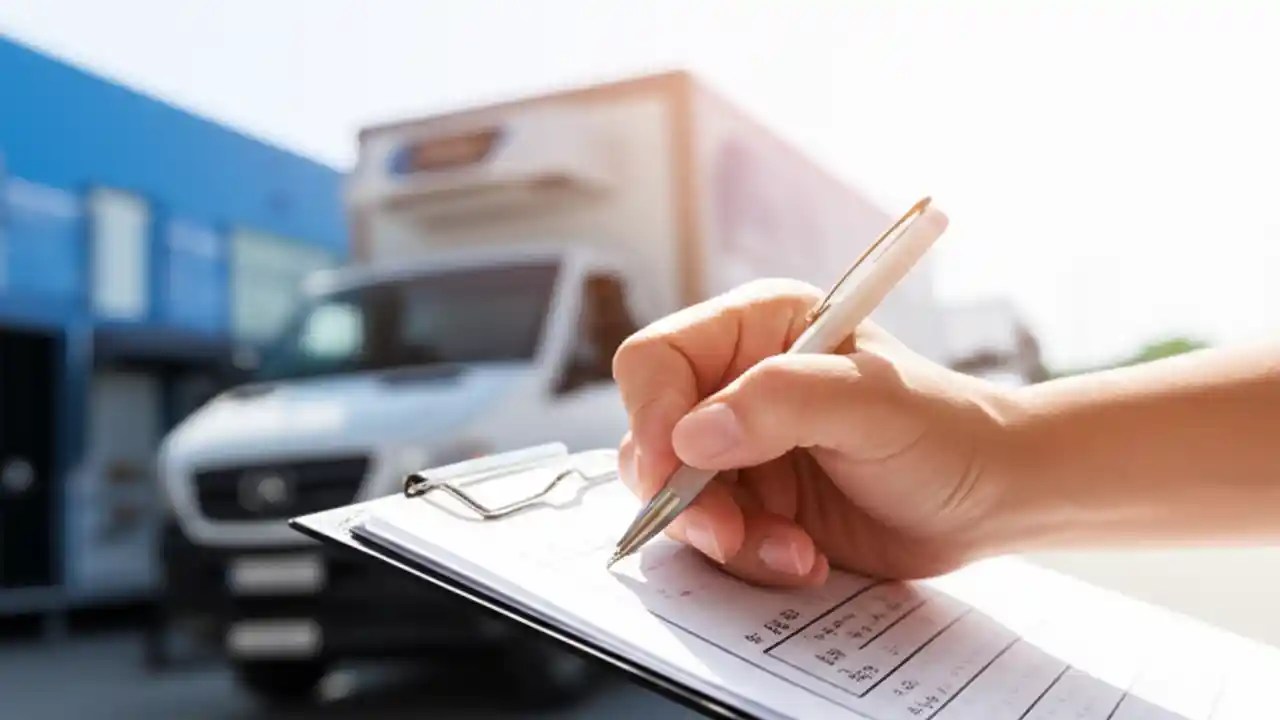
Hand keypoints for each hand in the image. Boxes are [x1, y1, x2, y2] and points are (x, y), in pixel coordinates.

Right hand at [613, 279, 1021, 586]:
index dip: (650, 415)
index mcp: (753, 329)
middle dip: (686, 496)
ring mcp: (739, 449)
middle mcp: (733, 384)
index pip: (656, 361)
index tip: (669, 470)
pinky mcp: (751, 504)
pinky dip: (751, 559)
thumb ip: (778, 403)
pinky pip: (713, 540)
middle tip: (730, 532)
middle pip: (651, 439)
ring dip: (728, 537)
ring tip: (795, 550)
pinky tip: (806, 558)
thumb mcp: (870, 405)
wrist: (989, 497)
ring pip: (676, 500)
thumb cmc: (944, 431)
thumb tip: (688, 437)